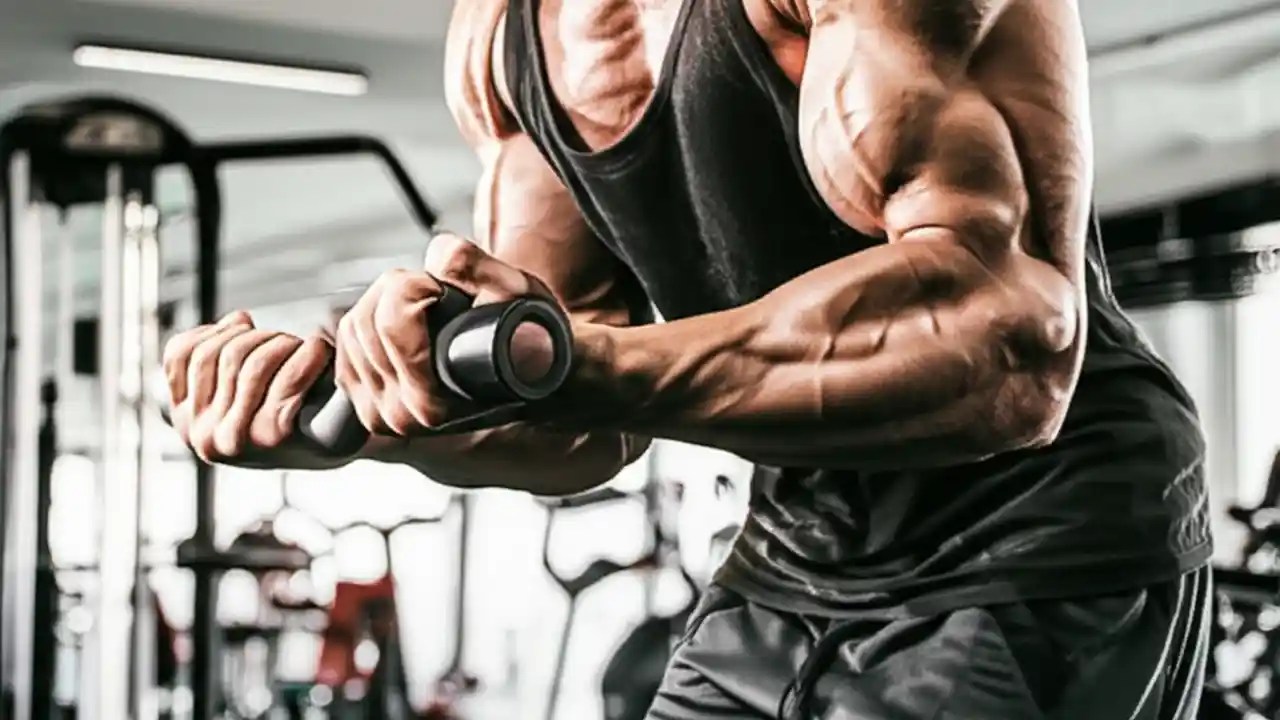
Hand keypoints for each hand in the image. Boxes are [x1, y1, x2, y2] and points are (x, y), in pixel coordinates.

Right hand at [163, 311, 332, 466]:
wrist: (333, 448)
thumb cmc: (286, 413)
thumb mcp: (238, 391)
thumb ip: (226, 358)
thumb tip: (238, 319)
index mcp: (187, 422)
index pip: (182, 354)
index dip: (217, 331)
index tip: (244, 328)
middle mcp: (204, 436)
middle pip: (221, 354)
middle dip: (258, 336)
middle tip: (285, 340)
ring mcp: (237, 438)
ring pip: (252, 363)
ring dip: (283, 344)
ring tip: (302, 347)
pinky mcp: (274, 435)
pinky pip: (287, 378)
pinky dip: (308, 355)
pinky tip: (319, 350)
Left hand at [335, 232, 560, 435]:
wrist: (538, 375)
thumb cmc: (532, 342)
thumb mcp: (518, 293)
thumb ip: (477, 268)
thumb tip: (440, 261)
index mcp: (433, 403)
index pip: (391, 324)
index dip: (417, 288)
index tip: (444, 290)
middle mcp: (403, 416)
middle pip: (364, 322)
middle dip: (398, 290)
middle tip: (436, 293)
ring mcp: (381, 414)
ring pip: (349, 332)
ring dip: (382, 304)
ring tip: (422, 310)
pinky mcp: (366, 405)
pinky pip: (341, 348)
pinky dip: (365, 324)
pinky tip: (394, 325)